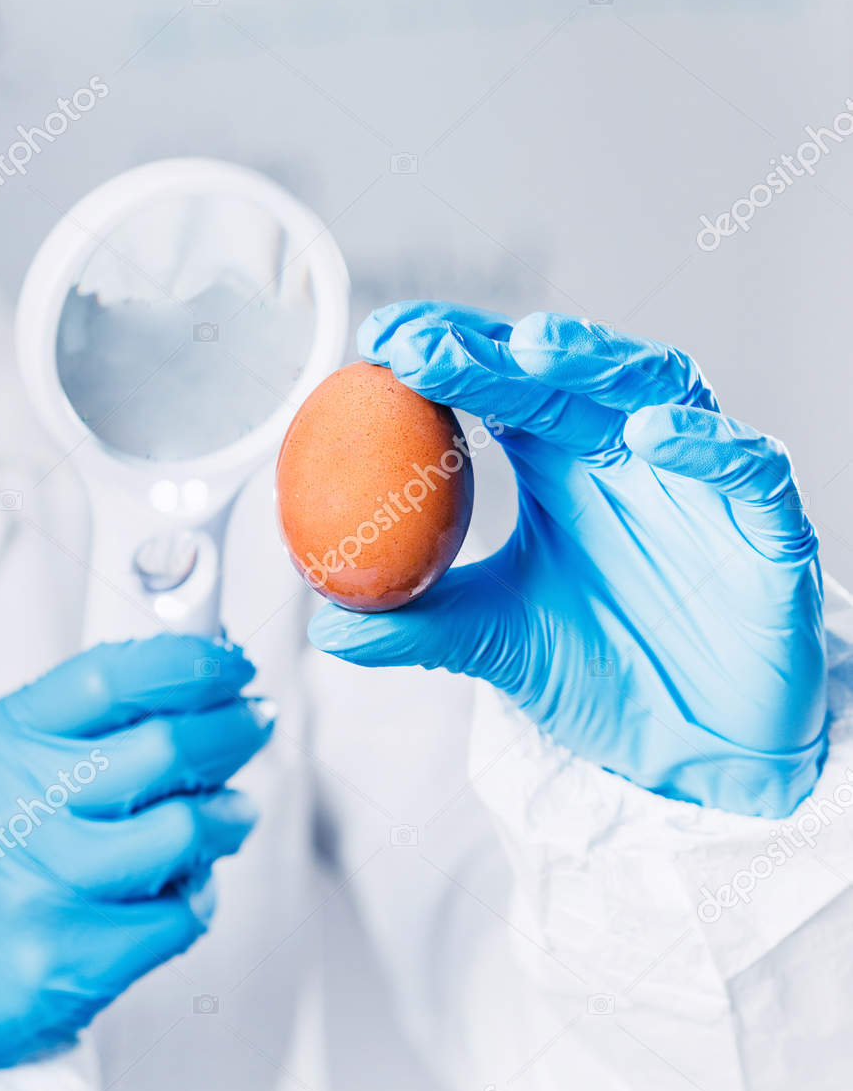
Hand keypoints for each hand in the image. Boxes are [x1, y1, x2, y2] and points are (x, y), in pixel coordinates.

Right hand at [0, 635, 271, 1067]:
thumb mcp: (5, 757)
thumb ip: (91, 722)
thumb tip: (205, 690)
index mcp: (7, 741)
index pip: (114, 677)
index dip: (192, 663)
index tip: (233, 666)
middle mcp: (22, 806)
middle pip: (167, 746)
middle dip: (234, 729)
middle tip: (252, 725)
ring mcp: (48, 884)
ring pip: (188, 831)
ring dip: (228, 818)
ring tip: (226, 816)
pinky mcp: (72, 959)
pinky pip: (180, 915)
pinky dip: (197, 897)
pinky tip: (178, 889)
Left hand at [309, 304, 826, 817]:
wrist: (696, 747)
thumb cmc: (602, 670)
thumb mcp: (497, 645)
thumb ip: (417, 625)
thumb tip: (322, 621)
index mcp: (562, 460)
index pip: (503, 383)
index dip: (449, 353)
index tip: (378, 342)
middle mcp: (629, 451)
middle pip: (569, 372)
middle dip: (499, 346)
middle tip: (427, 344)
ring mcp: (701, 478)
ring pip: (663, 388)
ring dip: (601, 363)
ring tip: (535, 351)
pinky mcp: (768, 522)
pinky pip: (751, 467)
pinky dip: (706, 446)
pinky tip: (652, 436)